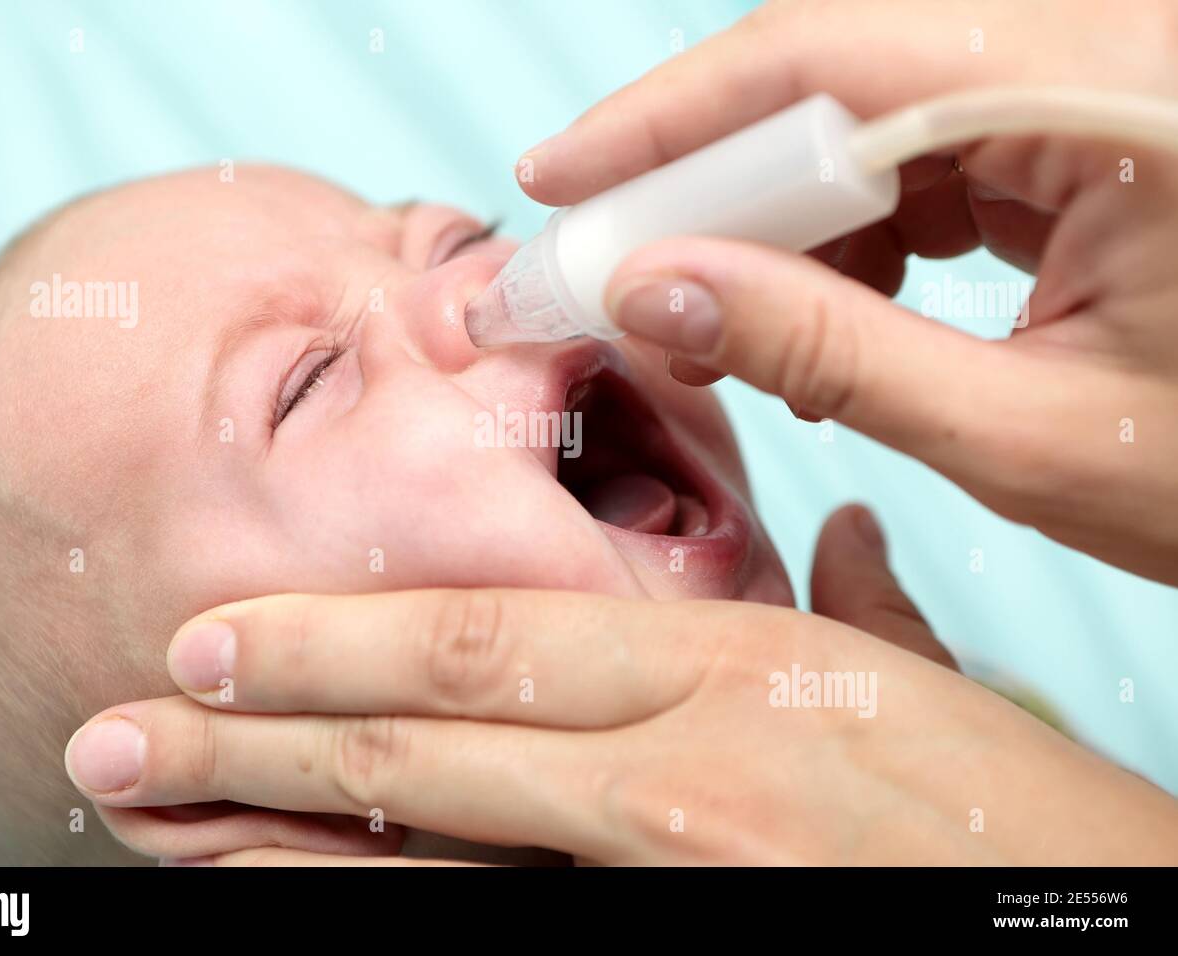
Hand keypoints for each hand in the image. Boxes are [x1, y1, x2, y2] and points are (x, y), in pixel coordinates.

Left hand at [66, 507, 1177, 864]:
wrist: (1100, 920)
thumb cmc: (1019, 819)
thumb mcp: (935, 686)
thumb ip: (859, 602)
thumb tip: (831, 534)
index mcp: (728, 670)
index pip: (486, 638)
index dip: (336, 637)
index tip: (217, 633)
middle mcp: (672, 768)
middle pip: (423, 733)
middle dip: (254, 731)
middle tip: (119, 728)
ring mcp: (662, 872)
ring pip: (425, 846)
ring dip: (272, 833)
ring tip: (148, 817)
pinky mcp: (672, 941)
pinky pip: (486, 925)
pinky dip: (377, 909)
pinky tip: (286, 898)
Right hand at [517, 0, 1177, 584]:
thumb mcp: (1022, 435)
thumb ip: (827, 355)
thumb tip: (656, 293)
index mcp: (1122, 96)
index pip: (834, 56)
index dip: (670, 116)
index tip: (561, 180)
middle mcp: (1110, 51)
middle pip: (842, 74)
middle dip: (715, 183)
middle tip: (626, 275)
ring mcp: (1101, 85)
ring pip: (873, 113)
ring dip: (782, 216)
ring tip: (736, 325)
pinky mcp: (1091, 130)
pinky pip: (929, 150)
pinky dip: (856, 230)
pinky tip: (839, 309)